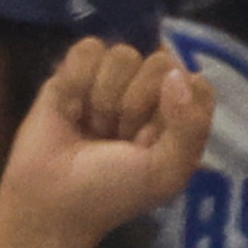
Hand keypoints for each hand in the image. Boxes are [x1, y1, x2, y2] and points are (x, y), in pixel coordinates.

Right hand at [0, 39, 217, 247]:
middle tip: (118, 137)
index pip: (195, 81)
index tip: (152, 140)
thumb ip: (190, 126)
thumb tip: (178, 73)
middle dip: (135, 105)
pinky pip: (88, 48)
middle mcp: (150, 91)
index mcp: (179, 116)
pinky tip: (71, 109)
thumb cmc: (115, 191)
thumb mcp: (166, 172)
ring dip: (104, 99)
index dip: (174, 107)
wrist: (52, 198)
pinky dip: (78, 82)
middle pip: (159, 62)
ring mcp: (113, 77)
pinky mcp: (75, 69)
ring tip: (93, 127)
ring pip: (123, 54)